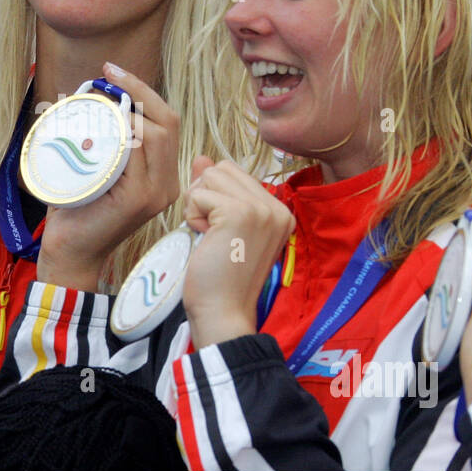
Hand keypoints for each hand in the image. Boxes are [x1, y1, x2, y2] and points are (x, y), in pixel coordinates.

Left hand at [37, 63, 180, 291]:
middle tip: (107, 74)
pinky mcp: (140, 201)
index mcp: (161, 175)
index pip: (167, 123)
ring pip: (157, 135)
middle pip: (168, 123)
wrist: (68, 253)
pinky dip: (125, 132)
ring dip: (130, 109)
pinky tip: (107, 120)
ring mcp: (157, 194)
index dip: (145, 91)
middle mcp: (167, 184)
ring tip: (101, 97)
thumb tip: (85, 96)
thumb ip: (100, 140)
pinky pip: (140, 155)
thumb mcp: (95, 168)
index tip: (113, 70)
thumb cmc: (76, 209)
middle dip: (138, 91)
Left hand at [181, 156, 293, 348]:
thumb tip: (202, 158)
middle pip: (222, 169)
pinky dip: (193, 217)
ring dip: (198, 206)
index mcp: (278, 211)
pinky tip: (205, 241)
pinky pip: (199, 195)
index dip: (215, 196)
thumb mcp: (222, 228)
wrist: (224, 312)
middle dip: (205, 196)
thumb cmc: (222, 278)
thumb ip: (216, 191)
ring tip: (210, 236)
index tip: (220, 231)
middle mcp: (276, 207)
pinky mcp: (239, 213)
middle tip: (212, 232)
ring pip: (210, 177)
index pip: (235, 173)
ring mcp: (260, 209)